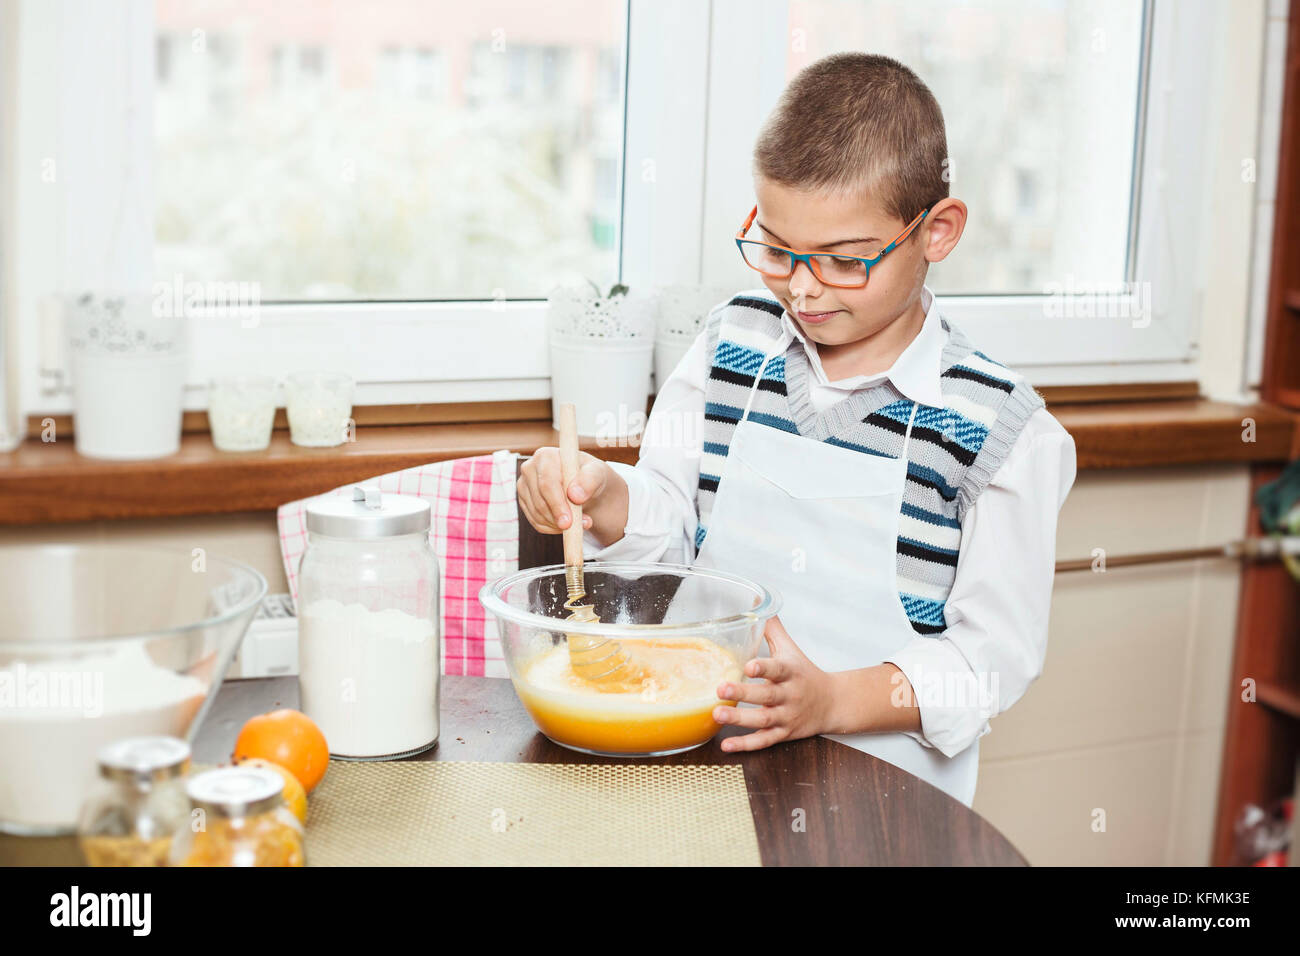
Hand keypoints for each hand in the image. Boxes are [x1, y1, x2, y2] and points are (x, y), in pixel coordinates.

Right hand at [517, 446, 607, 534]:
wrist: (583, 485)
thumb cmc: (590, 476)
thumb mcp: (597, 474)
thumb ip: (590, 480)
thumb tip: (575, 496)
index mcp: (545, 456)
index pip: (547, 484)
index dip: (557, 504)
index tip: (569, 521)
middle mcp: (530, 468)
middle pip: (539, 501)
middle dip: (557, 518)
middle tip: (575, 528)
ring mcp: (524, 486)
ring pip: (537, 513)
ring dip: (557, 524)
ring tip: (578, 524)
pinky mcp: (524, 501)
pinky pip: (535, 521)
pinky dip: (551, 527)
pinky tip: (566, 524)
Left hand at [713, 615, 835, 751]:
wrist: (832, 703)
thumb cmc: (805, 673)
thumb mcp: (791, 649)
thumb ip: (772, 628)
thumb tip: (756, 600)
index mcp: (790, 672)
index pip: (777, 669)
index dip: (763, 668)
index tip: (748, 666)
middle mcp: (789, 695)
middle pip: (767, 695)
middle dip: (743, 693)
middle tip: (720, 689)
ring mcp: (787, 716)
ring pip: (764, 720)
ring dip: (740, 719)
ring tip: (717, 714)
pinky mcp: (783, 734)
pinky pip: (764, 741)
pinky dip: (745, 744)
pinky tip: (726, 744)